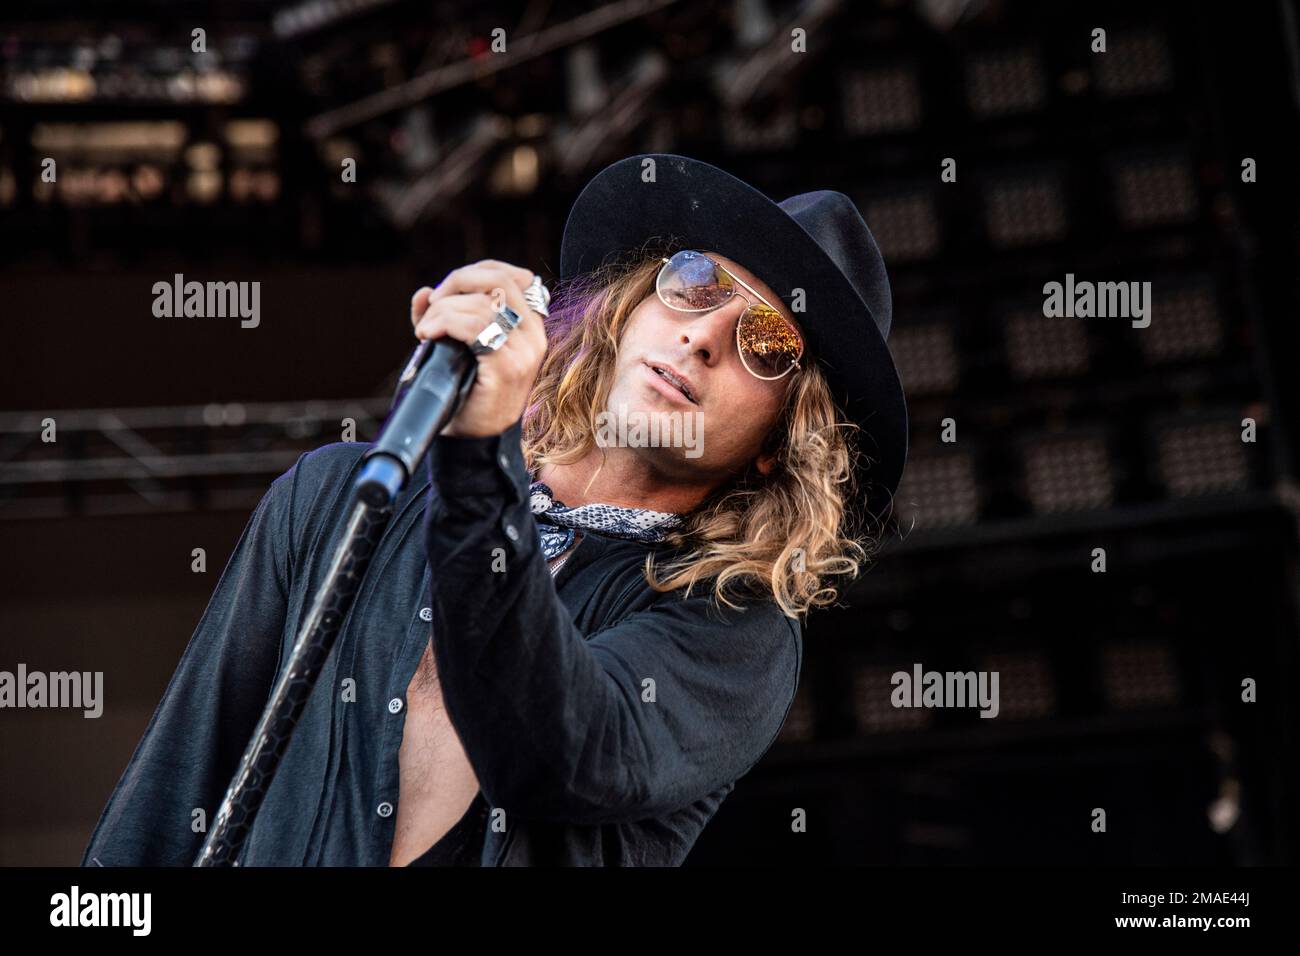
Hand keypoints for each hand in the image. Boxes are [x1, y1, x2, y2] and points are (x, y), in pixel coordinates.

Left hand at [410, 259, 547, 437]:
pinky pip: (474, 326)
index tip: (447, 291)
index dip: (476, 271)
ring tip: (425, 330)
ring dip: (442, 310)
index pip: (514, 275)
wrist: (473, 439)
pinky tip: (427, 335)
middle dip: (458, 281)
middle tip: (433, 304)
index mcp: (530, 327)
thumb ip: (442, 317)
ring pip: (481, 303)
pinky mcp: (507, 367)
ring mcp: (524, 352)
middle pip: (500, 279)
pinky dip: (444, 323)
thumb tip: (424, 292)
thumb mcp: (456, 347)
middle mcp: (534, 336)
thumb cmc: (466, 393)